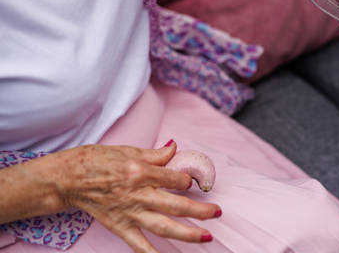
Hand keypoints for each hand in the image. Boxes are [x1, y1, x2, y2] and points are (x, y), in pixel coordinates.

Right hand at [51, 142, 219, 252]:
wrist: (69, 179)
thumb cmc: (97, 160)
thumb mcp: (128, 151)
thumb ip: (155, 154)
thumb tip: (175, 148)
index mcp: (140, 171)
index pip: (175, 179)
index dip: (188, 181)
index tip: (195, 182)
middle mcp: (137, 194)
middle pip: (176, 205)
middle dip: (200, 210)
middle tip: (218, 212)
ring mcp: (129, 213)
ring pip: (163, 226)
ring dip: (187, 233)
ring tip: (206, 237)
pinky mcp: (119, 226)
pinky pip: (138, 245)